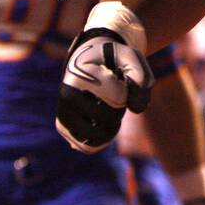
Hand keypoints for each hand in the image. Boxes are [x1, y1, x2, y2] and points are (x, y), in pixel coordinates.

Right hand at [57, 28, 154, 153]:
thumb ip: (142, 77)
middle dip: (120, 107)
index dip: (128, 89)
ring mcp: (63, 113)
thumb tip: (137, 109)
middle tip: (113, 91)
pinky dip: (103, 139)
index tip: (118, 76)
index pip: (119, 98)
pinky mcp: (63, 127)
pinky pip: (88, 147)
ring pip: (98, 136)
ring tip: (108, 107)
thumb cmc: (113, 59)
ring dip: (112, 125)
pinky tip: (104, 123)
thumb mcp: (131, 57)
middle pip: (109, 117)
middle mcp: (66, 95)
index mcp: (81, 74)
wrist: (88, 59)